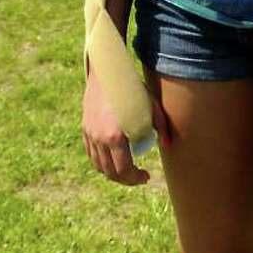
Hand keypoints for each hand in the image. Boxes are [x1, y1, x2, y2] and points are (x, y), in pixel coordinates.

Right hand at [81, 69, 170, 185]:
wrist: (108, 73)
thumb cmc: (133, 89)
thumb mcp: (152, 107)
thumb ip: (161, 127)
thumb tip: (167, 145)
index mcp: (115, 137)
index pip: (123, 170)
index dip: (135, 178)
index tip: (146, 176)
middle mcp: (99, 139)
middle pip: (109, 172)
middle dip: (126, 179)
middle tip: (139, 177)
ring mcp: (90, 135)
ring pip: (99, 165)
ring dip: (113, 173)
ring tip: (128, 170)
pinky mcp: (85, 129)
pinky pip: (92, 154)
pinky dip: (102, 162)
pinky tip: (114, 159)